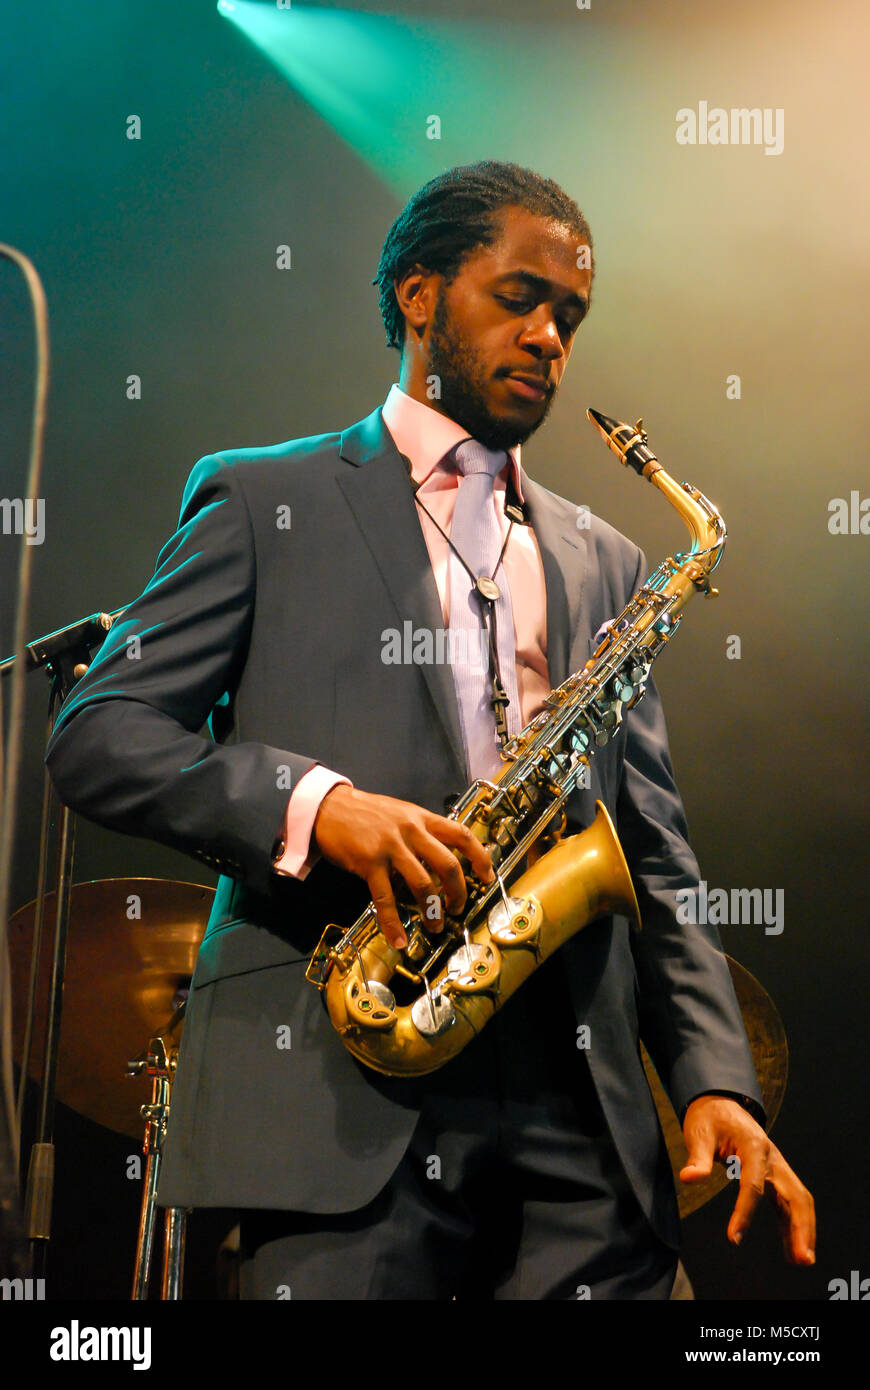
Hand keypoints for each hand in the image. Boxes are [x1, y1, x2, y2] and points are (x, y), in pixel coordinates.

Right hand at [312, 784, 494, 949]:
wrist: (328, 806)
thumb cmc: (365, 812)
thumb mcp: (400, 813)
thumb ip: (421, 831)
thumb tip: (441, 856)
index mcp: (421, 818)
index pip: (461, 834)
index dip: (479, 856)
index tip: (487, 875)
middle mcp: (410, 830)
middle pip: (447, 863)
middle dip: (458, 891)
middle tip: (457, 908)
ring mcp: (390, 847)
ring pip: (422, 883)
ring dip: (432, 910)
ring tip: (434, 925)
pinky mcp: (369, 863)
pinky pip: (386, 898)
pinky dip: (393, 922)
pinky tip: (398, 938)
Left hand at [680, 1095, 814, 1264]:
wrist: (720, 1102)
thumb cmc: (710, 1117)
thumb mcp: (699, 1132)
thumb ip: (698, 1157)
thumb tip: (689, 1178)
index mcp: (754, 1146)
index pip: (753, 1185)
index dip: (745, 1212)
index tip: (733, 1238)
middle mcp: (772, 1158)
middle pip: (795, 1195)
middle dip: (800, 1227)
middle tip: (802, 1259)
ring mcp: (776, 1168)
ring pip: (798, 1201)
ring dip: (803, 1230)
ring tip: (802, 1261)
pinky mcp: (774, 1176)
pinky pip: (788, 1203)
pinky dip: (792, 1225)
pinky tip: (790, 1250)